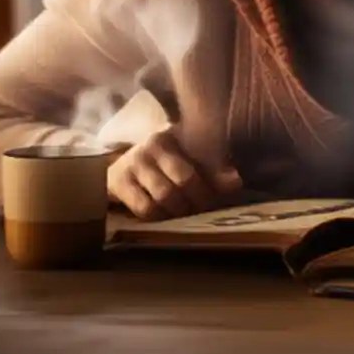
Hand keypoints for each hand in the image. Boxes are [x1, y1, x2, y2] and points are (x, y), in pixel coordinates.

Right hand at [107, 129, 242, 219]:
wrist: (121, 163)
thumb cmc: (164, 161)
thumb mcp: (188, 158)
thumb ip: (213, 169)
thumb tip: (236, 183)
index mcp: (173, 136)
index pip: (200, 160)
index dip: (212, 184)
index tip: (218, 198)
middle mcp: (151, 147)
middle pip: (184, 180)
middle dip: (199, 200)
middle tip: (204, 210)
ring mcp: (131, 164)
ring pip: (164, 196)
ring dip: (180, 211)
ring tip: (187, 215)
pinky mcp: (117, 183)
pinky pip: (144, 208)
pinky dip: (159, 217)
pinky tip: (166, 217)